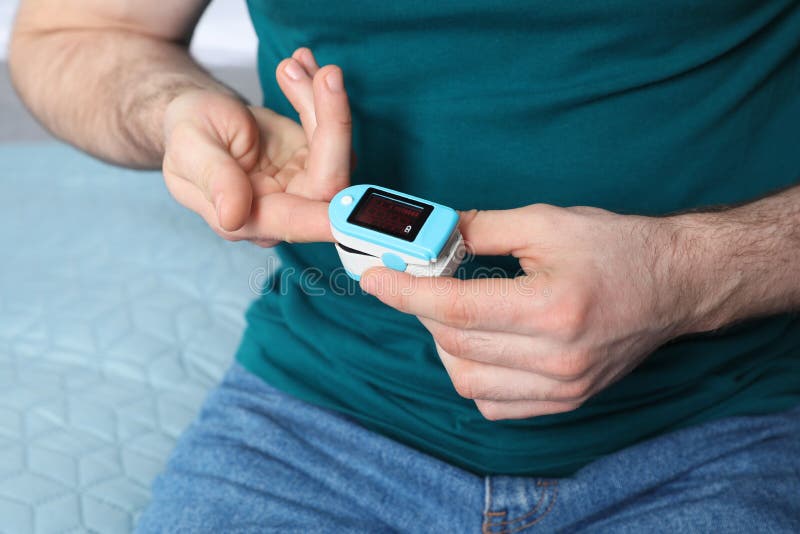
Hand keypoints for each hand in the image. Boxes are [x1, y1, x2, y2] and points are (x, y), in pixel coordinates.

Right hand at [162, 48, 351, 245]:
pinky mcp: (315, 158)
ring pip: (335, 147)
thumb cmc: (187, 137)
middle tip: (326, 75)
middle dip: (331, 122)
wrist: (195, 117)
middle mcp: (286, 207)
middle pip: (330, 177)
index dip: (329, 219)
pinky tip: (304, 63)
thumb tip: (232, 217)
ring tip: (293, 62)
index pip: (298, 222)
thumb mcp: (190, 149)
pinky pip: (331, 128)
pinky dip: (321, 93)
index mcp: (252, 219)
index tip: (356, 209)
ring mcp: (304, 183)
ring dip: (320, 100)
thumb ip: (214, 179)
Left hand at [360, 204, 692, 419]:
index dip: (405, 292)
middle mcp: (557, 357)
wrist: (676, 284)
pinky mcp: (566, 400)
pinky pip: (494, 404)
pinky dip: (472, 376)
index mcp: (553, 307)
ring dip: (443, 344)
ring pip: (467, 380)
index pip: (455, 308)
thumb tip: (431, 235)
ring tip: (450, 311)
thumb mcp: (548, 222)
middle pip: (455, 343)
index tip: (374, 278)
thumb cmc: (618, 247)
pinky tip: (478, 345)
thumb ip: (482, 229)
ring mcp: (563, 386)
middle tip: (417, 280)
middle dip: (421, 309)